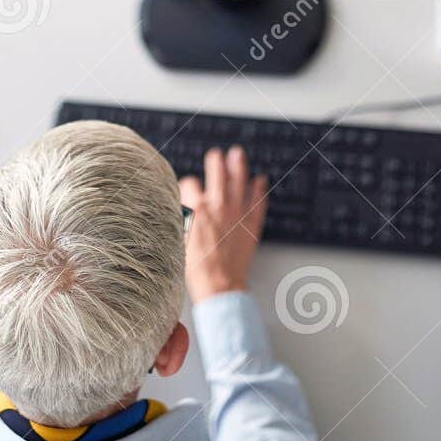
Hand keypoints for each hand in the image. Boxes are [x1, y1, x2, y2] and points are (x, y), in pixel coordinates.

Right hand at [180, 146, 266, 303]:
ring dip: (238, 166)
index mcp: (197, 209)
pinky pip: (258, 202)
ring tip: (237, 154)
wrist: (220, 286)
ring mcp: (237, 214)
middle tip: (216, 154)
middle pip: (217, 175)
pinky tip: (260, 180)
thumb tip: (180, 207)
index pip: (190, 185)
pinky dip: (259, 190)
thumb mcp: (179, 240)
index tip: (188, 186)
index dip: (187, 185)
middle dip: (215, 162)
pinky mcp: (251, 225)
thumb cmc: (197, 268)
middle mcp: (218, 206)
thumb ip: (182, 219)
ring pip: (239, 182)